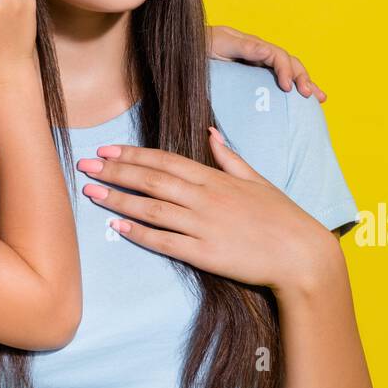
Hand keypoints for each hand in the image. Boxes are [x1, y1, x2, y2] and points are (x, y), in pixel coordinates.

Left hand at [76, 129, 341, 295]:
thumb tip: (211, 132)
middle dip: (115, 172)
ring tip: (91, 193)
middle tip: (85, 165)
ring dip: (118, 199)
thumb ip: (229, 156)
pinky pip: (165, 242)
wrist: (302, 255)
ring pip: (152, 209)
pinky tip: (117, 227)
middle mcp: (205, 198)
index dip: (133, 155)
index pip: (165, 160)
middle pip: (151, 180)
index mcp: (215, 178)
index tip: (107, 149)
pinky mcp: (205, 254)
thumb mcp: (256, 178)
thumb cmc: (282, 216)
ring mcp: (203, 226)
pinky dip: (139, 233)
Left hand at [206, 25, 325, 101]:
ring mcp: (257, 63)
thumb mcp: (218, 44)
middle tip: (310, 96)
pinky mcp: (253, 75)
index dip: (285, 70)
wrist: (185, 49)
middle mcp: (258, 53)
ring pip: (288, 70)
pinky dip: (292, 88)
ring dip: (304, 82)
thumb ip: (243, 47)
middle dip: (302, 77)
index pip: (277, 55)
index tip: (287, 88)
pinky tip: (302, 101)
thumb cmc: (197, 47)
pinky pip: (276, 80)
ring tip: (319, 98)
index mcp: (251, 45)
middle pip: (288, 61)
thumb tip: (268, 51)